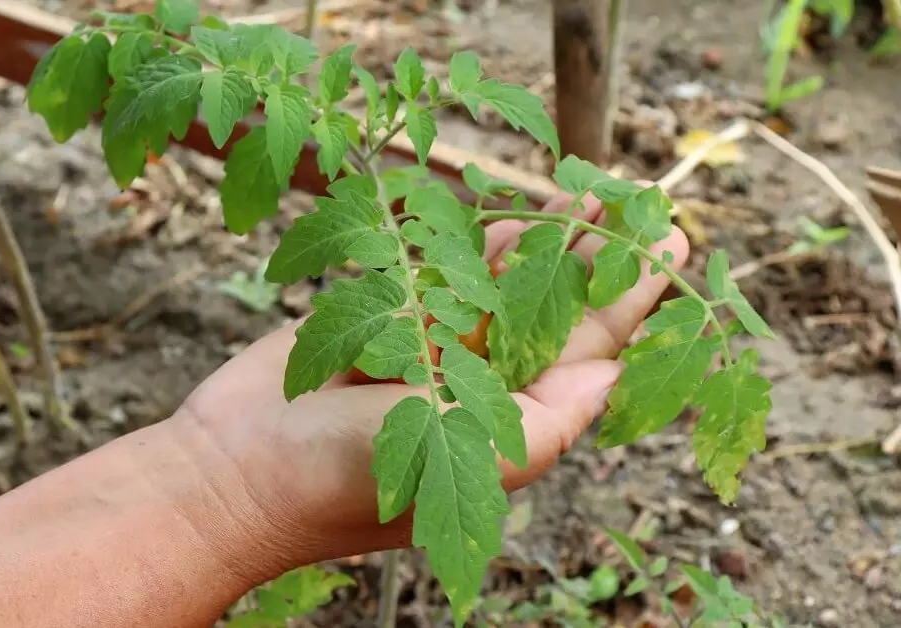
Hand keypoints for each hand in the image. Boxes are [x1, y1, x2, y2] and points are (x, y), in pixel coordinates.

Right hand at [177, 190, 689, 568]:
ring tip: (584, 196)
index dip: (629, 299)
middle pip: (545, 309)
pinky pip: (429, 272)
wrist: (230, 470)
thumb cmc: (342, 479)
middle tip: (635, 205)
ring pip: (490, 283)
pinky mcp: (374, 320)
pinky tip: (503, 211)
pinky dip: (464, 240)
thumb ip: (545, 422)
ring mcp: (421, 350)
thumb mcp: (461, 460)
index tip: (670, 246)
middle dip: (590, 259)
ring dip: (536, 241)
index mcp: (504, 422)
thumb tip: (613, 370)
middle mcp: (471, 384)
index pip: (586, 352)